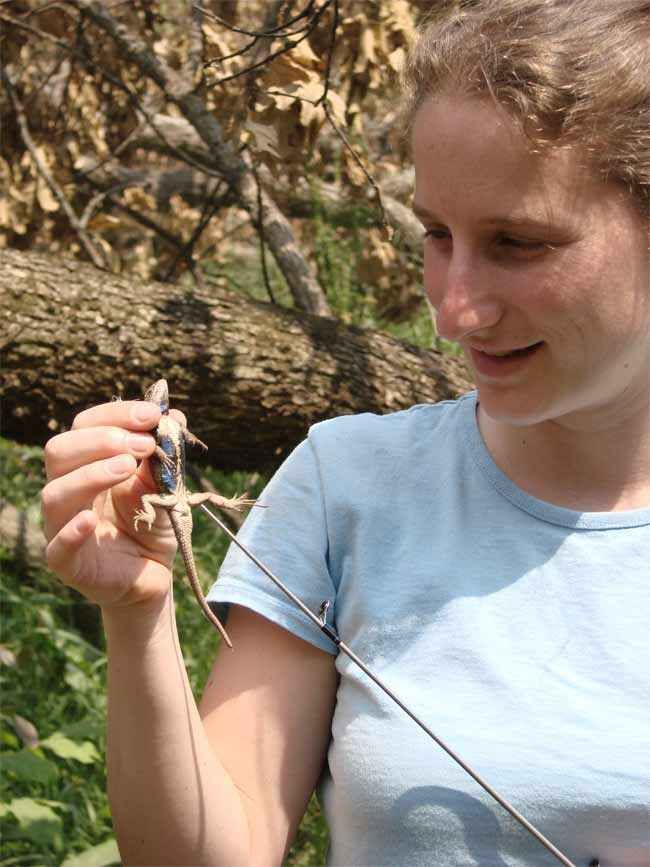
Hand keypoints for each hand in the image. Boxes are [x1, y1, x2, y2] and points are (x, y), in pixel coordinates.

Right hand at [42, 395, 182, 615]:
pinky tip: (92, 519)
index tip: (153, 414)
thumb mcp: (166, 485)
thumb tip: (176, 416)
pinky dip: (71, 530)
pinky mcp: (67, 563)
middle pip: (60, 451)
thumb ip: (166, 454)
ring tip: (128, 467)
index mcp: (87, 464)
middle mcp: (68, 490)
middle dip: (102, 440)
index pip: (85, 426)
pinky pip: (57, 547)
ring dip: (92, 474)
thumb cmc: (153, 524)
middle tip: (144, 445)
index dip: (116, 415)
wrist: (154, 575)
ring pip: (55, 493)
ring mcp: (62, 526)